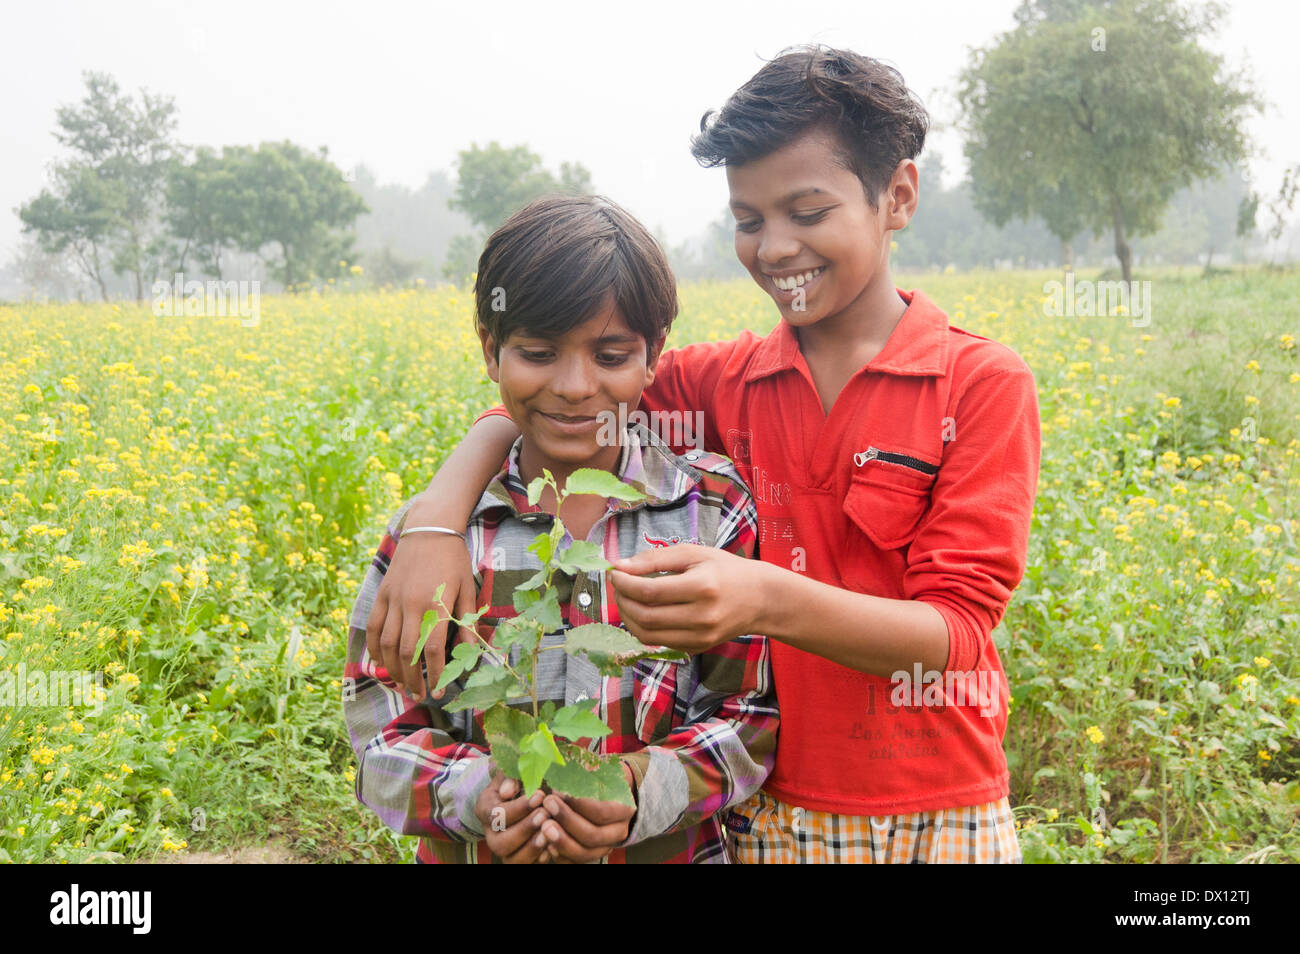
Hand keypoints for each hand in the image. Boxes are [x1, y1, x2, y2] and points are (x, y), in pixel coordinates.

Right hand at [365, 516, 478, 700]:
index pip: (433, 649)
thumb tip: (474, 651)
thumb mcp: (467, 588)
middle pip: (407, 652)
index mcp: (436, 604)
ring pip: (387, 643)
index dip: (435, 674)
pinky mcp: (382, 594)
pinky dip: (374, 647)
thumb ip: (467, 621)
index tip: (439, 691)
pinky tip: (381, 662)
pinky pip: (373, 626)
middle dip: (413, 678)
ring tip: (401, 683)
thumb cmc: (453, 559)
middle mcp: (411, 604)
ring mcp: (393, 599)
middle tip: (419, 694)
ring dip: (392, 668)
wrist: (429, 528)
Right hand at [475, 773, 554, 863]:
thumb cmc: (526, 780)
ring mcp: (505, 850)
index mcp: (486, 808)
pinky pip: (527, 866)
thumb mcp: (517, 771)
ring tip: (550, 831)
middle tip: (545, 814)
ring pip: (512, 859)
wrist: (536, 796)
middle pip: (499, 842)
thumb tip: (508, 791)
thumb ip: (512, 776)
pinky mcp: (520, 859)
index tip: (540, 795)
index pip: (496, 814)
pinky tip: (553, 845)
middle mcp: (491, 834)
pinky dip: (540, 858)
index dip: (518, 807)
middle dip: (524, 829)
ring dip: (532, 846)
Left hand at [537, 762, 637, 862]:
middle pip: (592, 835)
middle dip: (567, 821)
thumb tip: (559, 763)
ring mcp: (606, 846)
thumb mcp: (596, 768)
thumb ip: (582, 769)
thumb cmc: (598, 777)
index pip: (601, 811)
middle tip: (547, 805)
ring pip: (585, 853)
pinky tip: (545, 844)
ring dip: (561, 841)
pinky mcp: (592, 855)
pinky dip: (560, 856)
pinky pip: (575, 863)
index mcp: (624, 807)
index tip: (557, 791)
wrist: (609, 793)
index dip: (577, 804)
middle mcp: (619, 830)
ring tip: (543, 827)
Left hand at [609, 544, 765, 653]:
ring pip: (647, 635)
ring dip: (628, 617)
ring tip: (627, 599)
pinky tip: (644, 612)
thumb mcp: (693, 554)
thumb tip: (619, 566)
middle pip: (645, 616)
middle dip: (622, 601)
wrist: (760, 599)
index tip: (614, 572)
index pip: (649, 592)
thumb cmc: (726, 570)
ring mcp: (700, 637)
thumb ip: (654, 558)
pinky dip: (643, 629)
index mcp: (702, 587)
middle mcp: (702, 617)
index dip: (624, 583)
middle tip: (618, 585)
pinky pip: (659, 643)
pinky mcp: (697, 648)